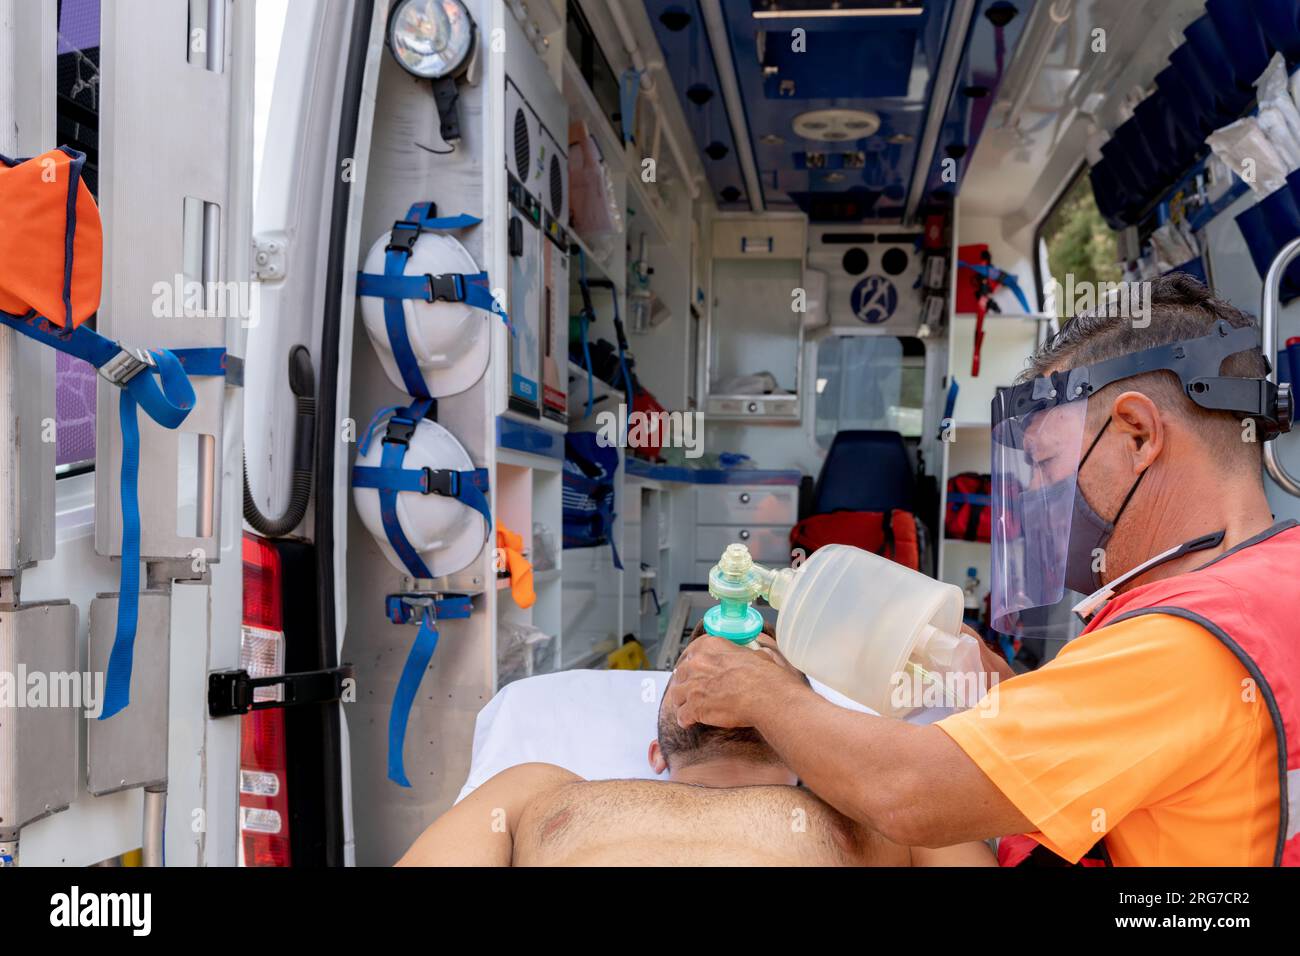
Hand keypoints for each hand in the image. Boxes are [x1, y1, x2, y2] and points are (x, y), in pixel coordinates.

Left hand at [666, 631, 809, 729]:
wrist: (764, 696)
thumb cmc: (764, 676)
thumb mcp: (757, 655)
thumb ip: (748, 655)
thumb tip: (757, 655)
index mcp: (711, 646)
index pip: (693, 650)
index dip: (694, 661)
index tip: (696, 669)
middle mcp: (697, 663)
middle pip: (682, 673)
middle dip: (686, 682)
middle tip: (693, 690)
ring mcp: (692, 685)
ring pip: (676, 693)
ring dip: (682, 700)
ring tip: (687, 706)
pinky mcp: (693, 707)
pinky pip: (681, 714)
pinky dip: (684, 719)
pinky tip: (688, 722)